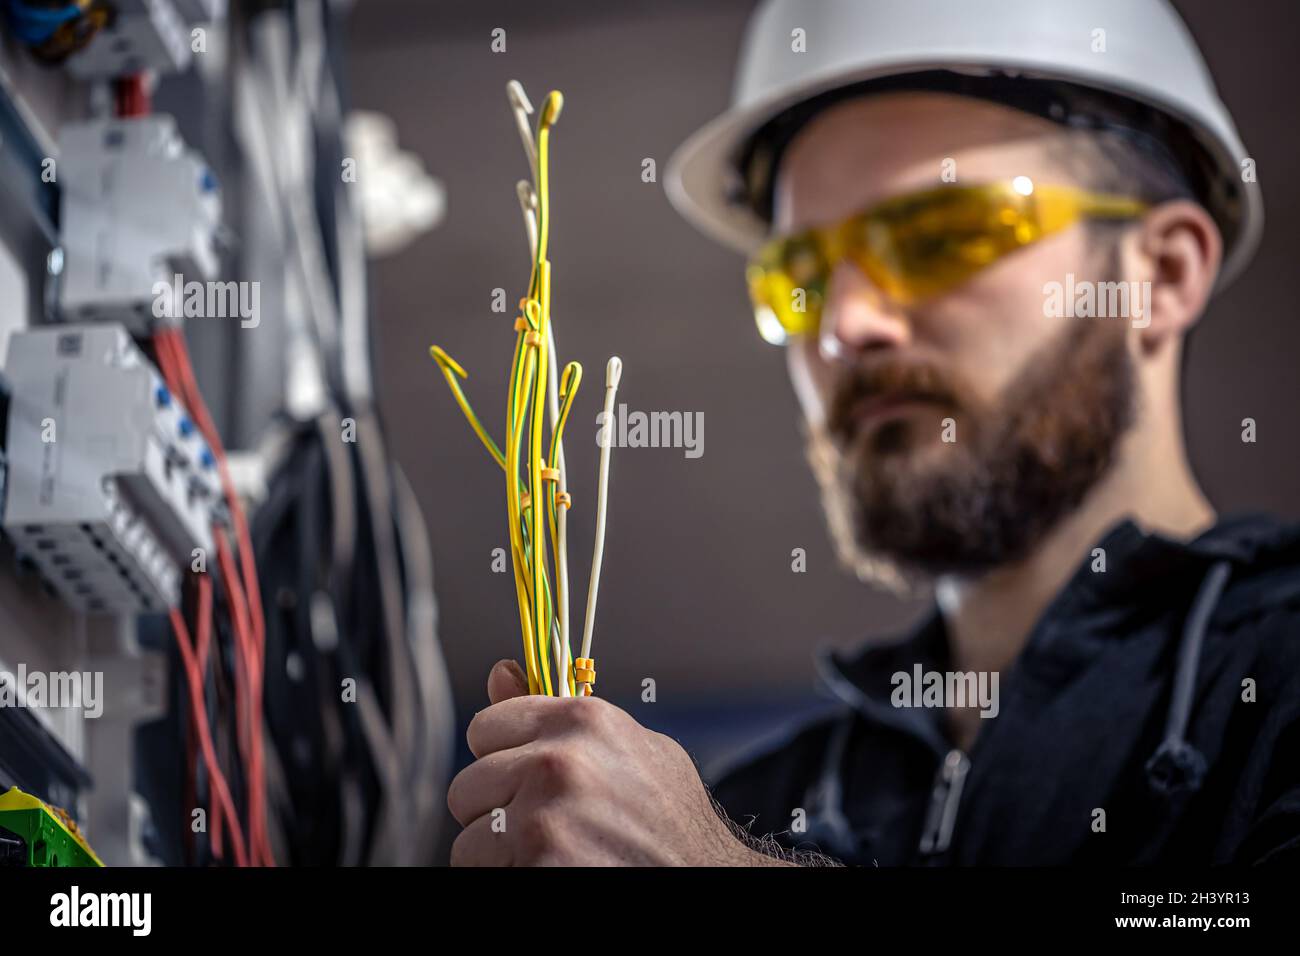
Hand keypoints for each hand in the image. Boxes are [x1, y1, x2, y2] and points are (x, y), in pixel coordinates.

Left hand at [447, 660, 785, 865]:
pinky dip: (510, 878)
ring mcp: (544, 820)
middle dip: (495, 811)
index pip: (484, 729)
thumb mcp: (629, 747)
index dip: (502, 759)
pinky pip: (481, 873)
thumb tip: (499, 672)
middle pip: (467, 787)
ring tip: (552, 855)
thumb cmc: (671, 818)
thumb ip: (558, 713)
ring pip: (469, 840)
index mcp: (580, 719)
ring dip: (499, 856)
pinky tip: (554, 872)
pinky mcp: (539, 867)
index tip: (525, 781)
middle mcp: (558, 762)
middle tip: (543, 829)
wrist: (709, 878)